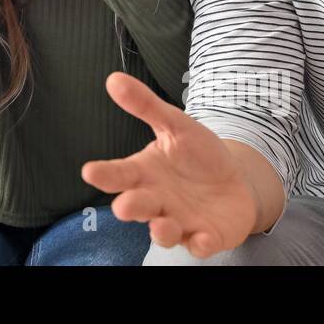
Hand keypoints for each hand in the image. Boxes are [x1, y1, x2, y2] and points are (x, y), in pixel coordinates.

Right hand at [82, 72, 258, 258]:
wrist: (233, 180)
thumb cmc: (196, 154)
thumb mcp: (175, 125)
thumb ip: (145, 105)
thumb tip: (113, 78)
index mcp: (144, 173)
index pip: (119, 174)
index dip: (104, 174)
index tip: (90, 171)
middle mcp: (157, 200)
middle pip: (138, 206)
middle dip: (130, 207)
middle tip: (123, 206)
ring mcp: (180, 221)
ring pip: (165, 231)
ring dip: (162, 231)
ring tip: (161, 225)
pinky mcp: (205, 237)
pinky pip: (200, 245)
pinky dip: (201, 244)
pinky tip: (203, 238)